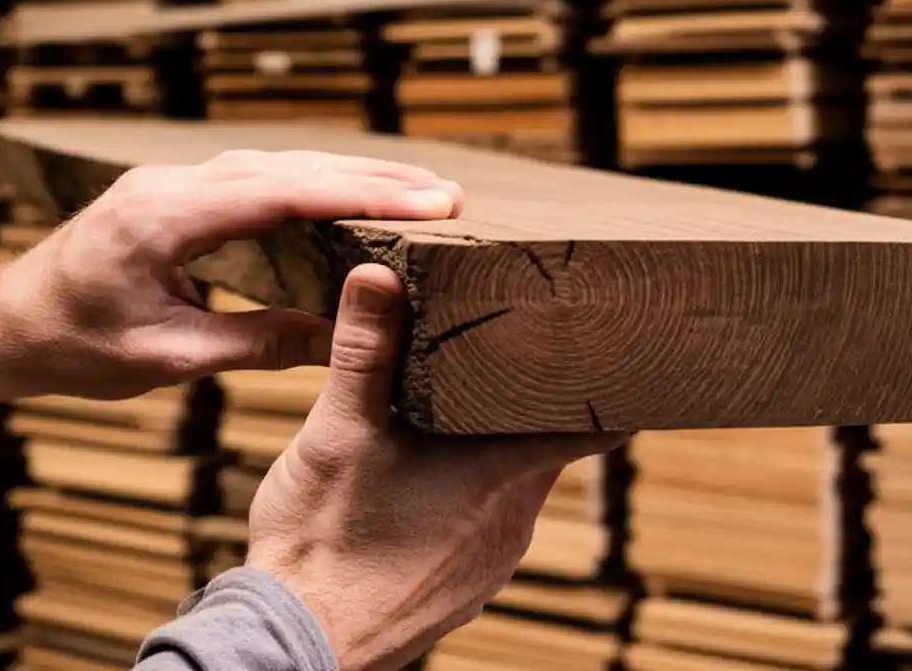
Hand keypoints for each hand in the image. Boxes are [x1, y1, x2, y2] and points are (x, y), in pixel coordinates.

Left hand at [0, 150, 462, 413]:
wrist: (6, 323)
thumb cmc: (73, 346)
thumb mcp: (167, 358)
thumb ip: (257, 346)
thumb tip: (342, 343)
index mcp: (163, 219)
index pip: (282, 194)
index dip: (362, 195)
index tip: (427, 204)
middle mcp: (172, 185)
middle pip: (290, 165)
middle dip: (373, 176)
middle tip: (447, 194)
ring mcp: (175, 182)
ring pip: (279, 164)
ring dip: (351, 174)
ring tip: (420, 190)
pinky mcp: (181, 194)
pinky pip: (260, 177)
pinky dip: (316, 182)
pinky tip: (355, 192)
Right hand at [246, 264, 628, 670]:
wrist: (296, 641)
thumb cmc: (323, 543)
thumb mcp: (337, 434)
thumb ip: (364, 352)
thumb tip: (378, 277)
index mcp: (502, 474)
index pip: (598, 425)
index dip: (610, 384)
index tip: (615, 347)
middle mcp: (515, 519)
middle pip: (550, 444)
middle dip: (535, 401)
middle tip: (519, 349)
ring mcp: (494, 557)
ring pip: (517, 483)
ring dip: (497, 446)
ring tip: (468, 403)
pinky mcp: (466, 582)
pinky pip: (489, 521)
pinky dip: (474, 491)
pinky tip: (431, 477)